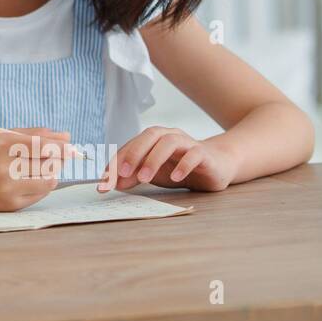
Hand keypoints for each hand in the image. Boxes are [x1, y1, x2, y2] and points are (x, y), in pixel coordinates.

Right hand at [0, 127, 75, 210]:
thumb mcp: (1, 138)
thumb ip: (33, 135)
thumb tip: (67, 136)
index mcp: (0, 144)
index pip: (41, 144)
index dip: (60, 146)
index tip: (72, 145)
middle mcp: (3, 166)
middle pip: (48, 162)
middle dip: (58, 158)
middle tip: (59, 156)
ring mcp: (6, 188)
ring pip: (48, 180)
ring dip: (51, 173)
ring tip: (41, 168)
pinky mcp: (10, 205)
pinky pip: (40, 194)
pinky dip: (41, 186)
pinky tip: (30, 181)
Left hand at [98, 126, 236, 192]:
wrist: (216, 166)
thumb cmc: (179, 168)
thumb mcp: (153, 174)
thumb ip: (133, 176)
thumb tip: (110, 184)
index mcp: (153, 139)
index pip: (131, 146)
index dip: (116, 162)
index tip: (104, 181)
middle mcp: (169, 136)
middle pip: (149, 136)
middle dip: (134, 154)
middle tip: (122, 173)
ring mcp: (188, 143)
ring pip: (170, 143)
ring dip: (154, 159)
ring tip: (144, 178)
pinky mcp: (205, 154)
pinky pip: (194, 154)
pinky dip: (183, 165)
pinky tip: (175, 178)